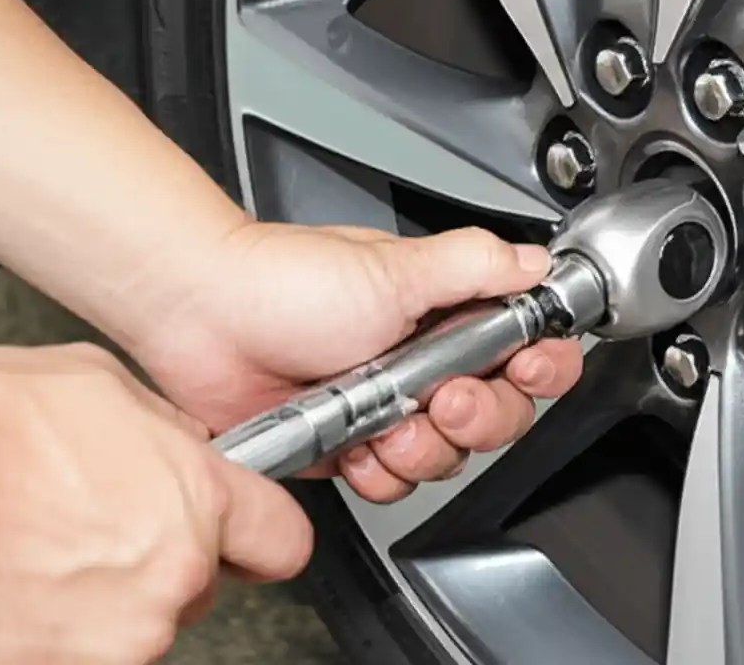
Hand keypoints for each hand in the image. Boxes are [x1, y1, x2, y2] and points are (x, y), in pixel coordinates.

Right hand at [0, 344, 310, 663]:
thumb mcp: (101, 384)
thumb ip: (167, 427)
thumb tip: (188, 443)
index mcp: (200, 496)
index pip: (283, 539)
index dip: (261, 536)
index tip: (247, 538)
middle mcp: (177, 570)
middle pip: (202, 583)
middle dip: (165, 562)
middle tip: (102, 529)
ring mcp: (127, 632)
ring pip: (143, 625)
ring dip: (110, 601)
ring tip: (48, 553)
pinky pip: (85, 657)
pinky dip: (59, 636)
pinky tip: (23, 588)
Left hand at [132, 224, 583, 501]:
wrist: (203, 317)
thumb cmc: (285, 282)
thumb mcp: (394, 267)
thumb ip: (475, 265)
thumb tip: (537, 263)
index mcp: (446, 313)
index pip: (526, 346)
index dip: (540, 366)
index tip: (526, 366)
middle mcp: (425, 362)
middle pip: (499, 414)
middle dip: (480, 416)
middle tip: (445, 399)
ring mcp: (389, 407)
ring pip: (449, 455)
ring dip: (425, 450)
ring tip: (387, 423)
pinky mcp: (352, 445)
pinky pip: (394, 482)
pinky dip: (380, 474)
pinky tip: (356, 447)